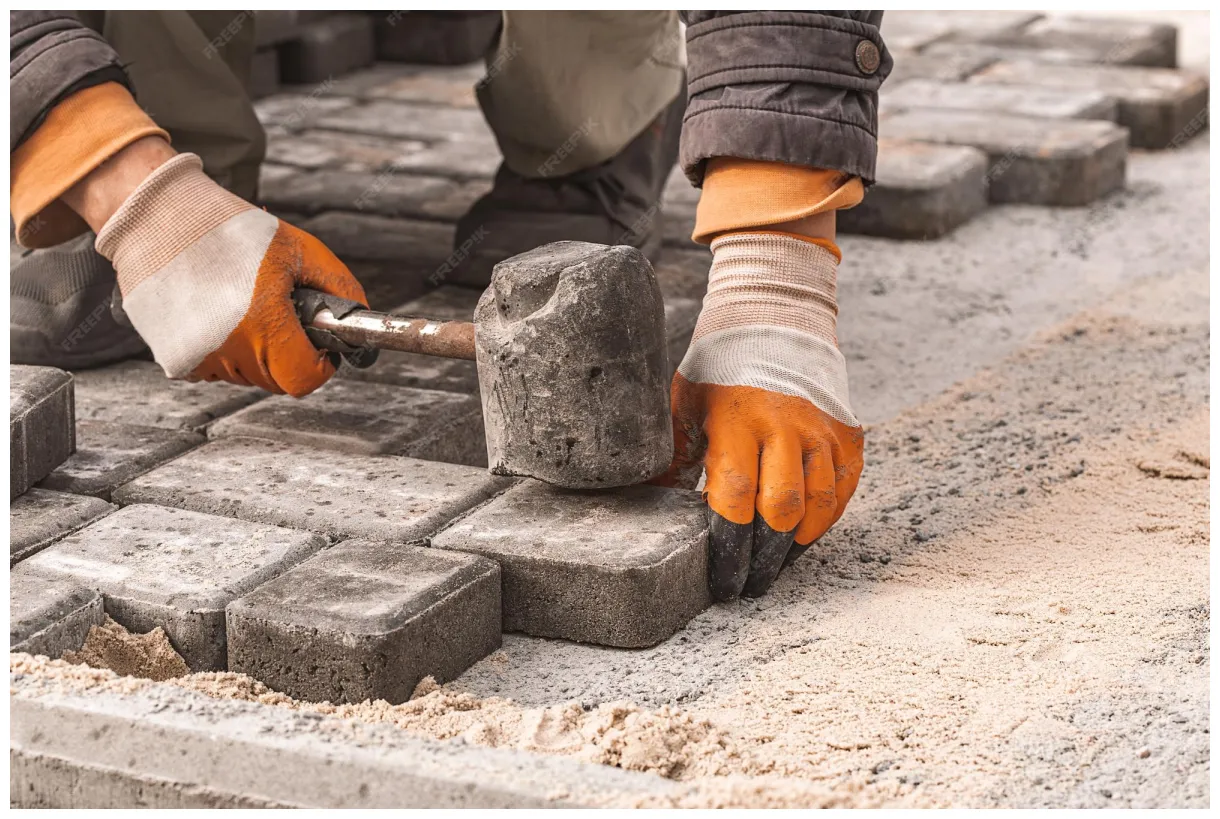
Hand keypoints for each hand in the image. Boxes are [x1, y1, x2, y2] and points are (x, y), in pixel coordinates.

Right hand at [72, 141, 366, 395]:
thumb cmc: (230, 231)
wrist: (159, 218)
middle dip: (288, 352)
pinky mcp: (174, 360)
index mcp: (263, 325)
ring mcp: (198, 359)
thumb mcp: (300, 251)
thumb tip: (359, 322)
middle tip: (276, 310)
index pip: (305, 379)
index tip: (315, 340)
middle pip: (278, 379)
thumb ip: (339, 289)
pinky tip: (215, 310)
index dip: (319, 362)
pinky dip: (223, 348)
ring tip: (240, 303)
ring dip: (254, 350)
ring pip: (247, 375)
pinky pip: (215, 368)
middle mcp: (229, 351)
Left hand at [655, 232, 863, 599]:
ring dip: (797, 543)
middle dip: (764, 556)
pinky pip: (844, 490)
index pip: (734, 497)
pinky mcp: (847, 434)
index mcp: (737, 420)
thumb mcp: (686, 401)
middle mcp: (785, 426)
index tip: (722, 578)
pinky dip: (826, 519)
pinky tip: (804, 537)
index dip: (728, 545)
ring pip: (819, 505)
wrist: (775, 318)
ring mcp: (821, 430)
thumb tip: (650, 499)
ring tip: (775, 566)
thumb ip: (674, 451)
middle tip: (749, 583)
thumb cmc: (720, 368)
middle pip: (780, 509)